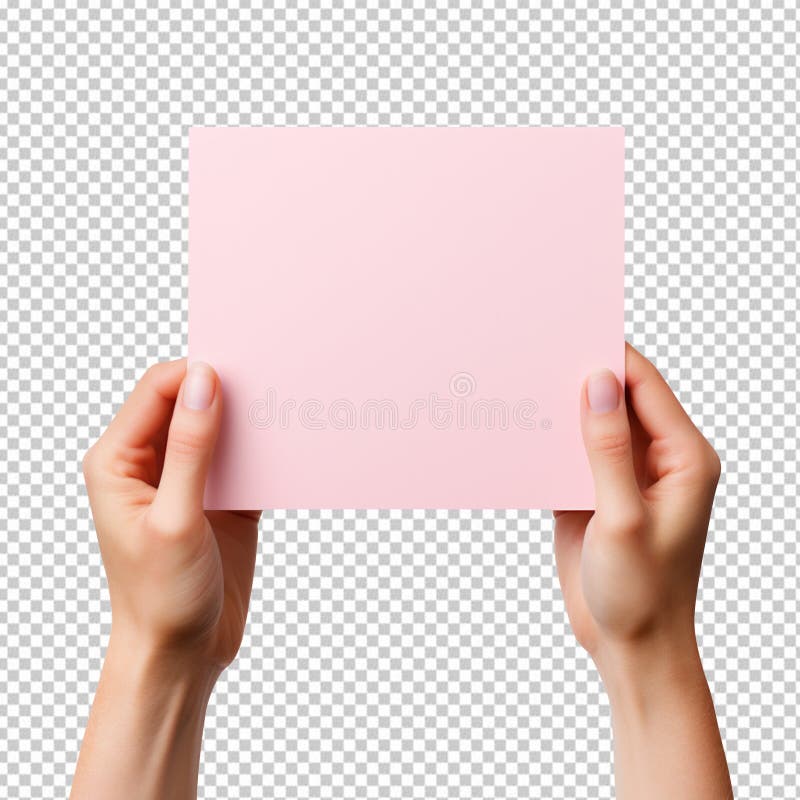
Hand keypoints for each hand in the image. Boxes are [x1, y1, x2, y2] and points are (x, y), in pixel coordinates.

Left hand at [72, 359, 259, 799]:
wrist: (181, 655)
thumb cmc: (160, 598)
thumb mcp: (175, 521)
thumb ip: (190, 450)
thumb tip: (204, 383)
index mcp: (120, 461)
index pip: (159, 390)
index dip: (198, 374)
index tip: (243, 373)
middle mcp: (152, 463)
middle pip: (192, 401)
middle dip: (230, 390)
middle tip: (271, 384)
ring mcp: (189, 479)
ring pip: (222, 427)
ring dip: (252, 419)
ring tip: (287, 411)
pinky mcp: (222, 498)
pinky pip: (245, 459)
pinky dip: (267, 451)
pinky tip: (291, 447)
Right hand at [554, 342, 730, 798]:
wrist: (630, 648)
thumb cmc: (643, 595)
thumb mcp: (624, 521)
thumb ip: (610, 451)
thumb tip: (598, 385)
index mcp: (683, 459)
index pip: (646, 387)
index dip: (610, 355)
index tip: (569, 329)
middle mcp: (656, 459)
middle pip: (617, 397)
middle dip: (579, 375)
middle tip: (536, 351)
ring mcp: (622, 475)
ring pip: (589, 422)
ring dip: (558, 406)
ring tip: (520, 383)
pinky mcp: (593, 493)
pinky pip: (570, 452)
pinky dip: (546, 439)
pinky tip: (518, 429)